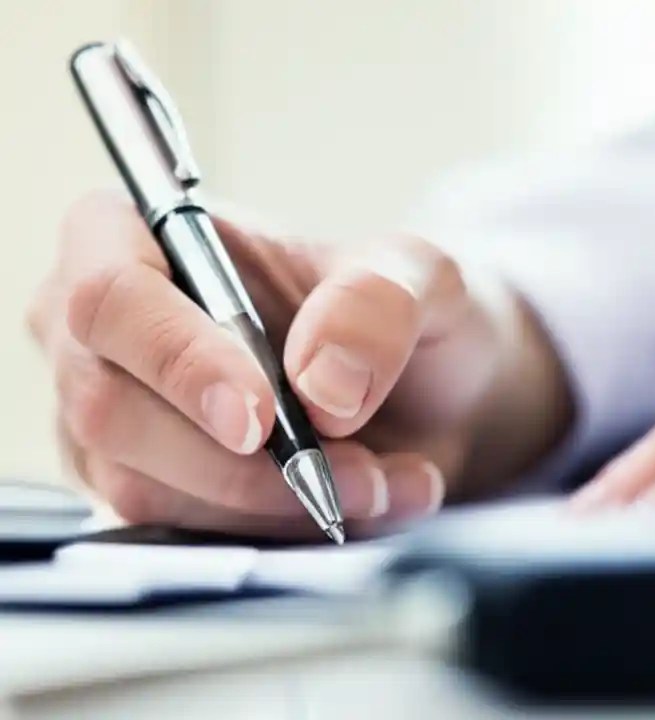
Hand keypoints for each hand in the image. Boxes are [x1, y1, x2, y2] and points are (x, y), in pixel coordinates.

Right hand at [29, 191, 571, 538]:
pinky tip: (366, 506)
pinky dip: (283, 529)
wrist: (426, 393)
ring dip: (278, 503)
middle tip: (357, 470)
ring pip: (147, 487)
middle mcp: (103, 326)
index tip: (260, 418)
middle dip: (244, 461)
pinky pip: (183, 532)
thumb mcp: (419, 276)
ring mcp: (110, 416)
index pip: (110, 295)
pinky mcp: (141, 489)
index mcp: (140, 232)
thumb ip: (377, 304)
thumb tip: (321, 384)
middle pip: (113, 408)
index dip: (176, 360)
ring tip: (386, 483)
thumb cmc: (394, 313)